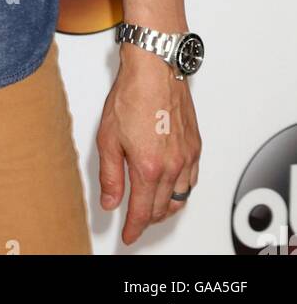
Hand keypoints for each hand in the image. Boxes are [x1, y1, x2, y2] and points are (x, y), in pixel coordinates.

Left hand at [96, 43, 201, 245]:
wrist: (156, 68)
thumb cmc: (132, 95)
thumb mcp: (108, 138)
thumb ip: (111, 176)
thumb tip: (111, 202)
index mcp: (149, 167)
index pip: (142, 212)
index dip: (133, 228)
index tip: (128, 235)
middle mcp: (173, 166)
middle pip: (162, 208)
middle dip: (147, 219)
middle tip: (135, 220)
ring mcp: (187, 156)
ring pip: (180, 198)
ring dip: (166, 208)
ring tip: (152, 208)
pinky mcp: (195, 145)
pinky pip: (192, 180)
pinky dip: (181, 191)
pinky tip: (172, 187)